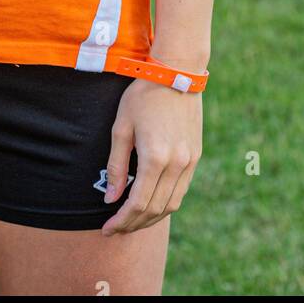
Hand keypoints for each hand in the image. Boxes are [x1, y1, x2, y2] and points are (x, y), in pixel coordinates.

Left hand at [100, 78, 202, 235]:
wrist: (177, 73)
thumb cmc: (143, 96)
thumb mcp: (121, 126)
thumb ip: (116, 165)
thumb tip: (111, 198)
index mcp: (155, 157)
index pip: (138, 203)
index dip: (122, 220)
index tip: (107, 228)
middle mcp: (176, 164)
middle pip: (155, 209)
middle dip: (134, 224)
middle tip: (116, 229)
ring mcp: (190, 162)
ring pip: (172, 205)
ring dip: (151, 218)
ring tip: (131, 221)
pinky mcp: (196, 156)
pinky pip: (181, 191)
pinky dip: (165, 204)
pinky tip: (151, 203)